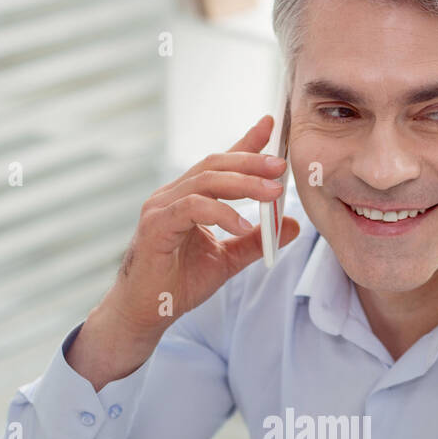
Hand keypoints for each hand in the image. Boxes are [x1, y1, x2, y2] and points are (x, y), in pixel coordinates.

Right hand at [102, 113, 300, 340]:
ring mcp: (161, 207)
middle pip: (214, 165)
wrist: (145, 313)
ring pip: (205, 182)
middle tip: (281, 166)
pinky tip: (244, 225)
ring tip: (273, 193)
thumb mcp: (227, 259)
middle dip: (250, 162)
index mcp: (187, 198)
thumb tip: (291, 224)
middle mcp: (172, 195)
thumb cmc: (178, 284)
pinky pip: (193, 209)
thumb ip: (255, 241)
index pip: (219, 163)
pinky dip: (221, 213)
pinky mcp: (156, 225)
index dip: (245, 143)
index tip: (270, 125)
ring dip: (243, 185)